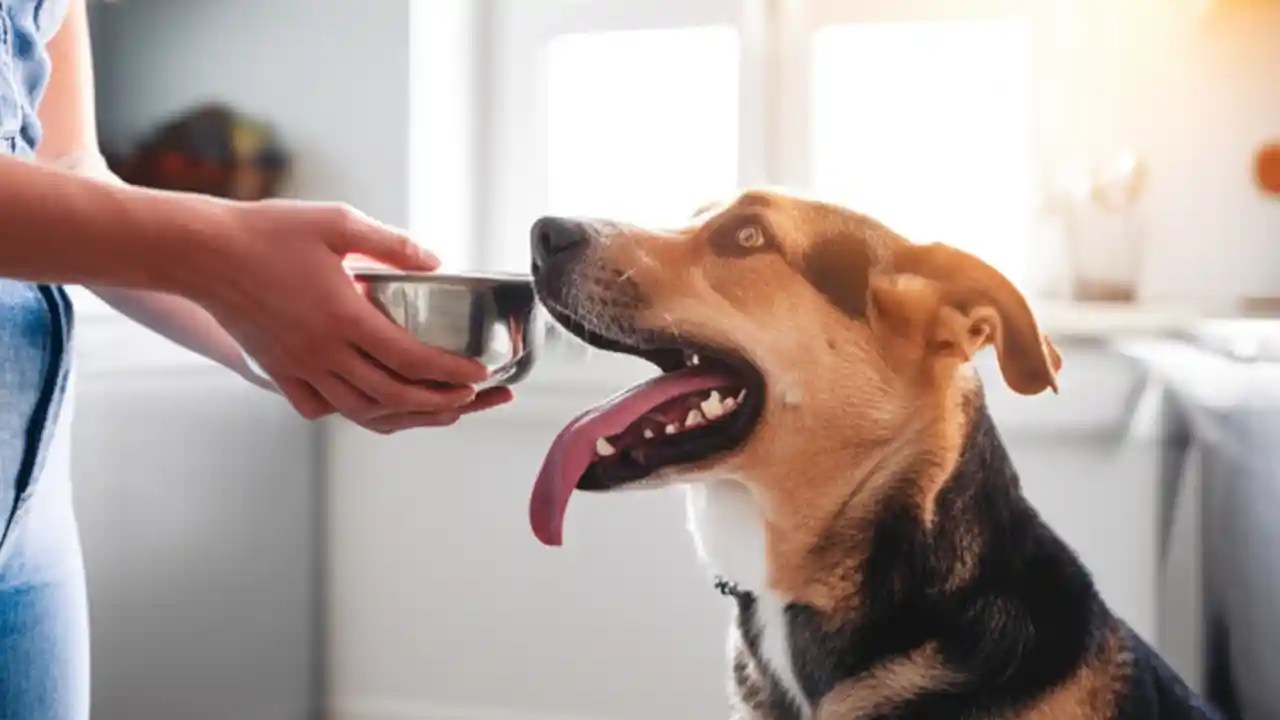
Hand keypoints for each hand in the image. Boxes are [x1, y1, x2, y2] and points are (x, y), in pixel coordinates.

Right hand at [185, 198, 512, 430]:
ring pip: (358, 409)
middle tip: (470, 398)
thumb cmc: (268, 230)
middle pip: (392, 395)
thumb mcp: (337, 222)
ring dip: (401, 414)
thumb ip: (391, 243)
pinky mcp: (277, 369)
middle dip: (439, 403)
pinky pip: (317, 406)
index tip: (479, 375)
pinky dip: (348, 410)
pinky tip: (367, 400)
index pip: (411, 359)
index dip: (450, 372)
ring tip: (432, 408)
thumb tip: (436, 261)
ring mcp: (298, 366)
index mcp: (344, 317)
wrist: (200, 252)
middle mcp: (323, 351)